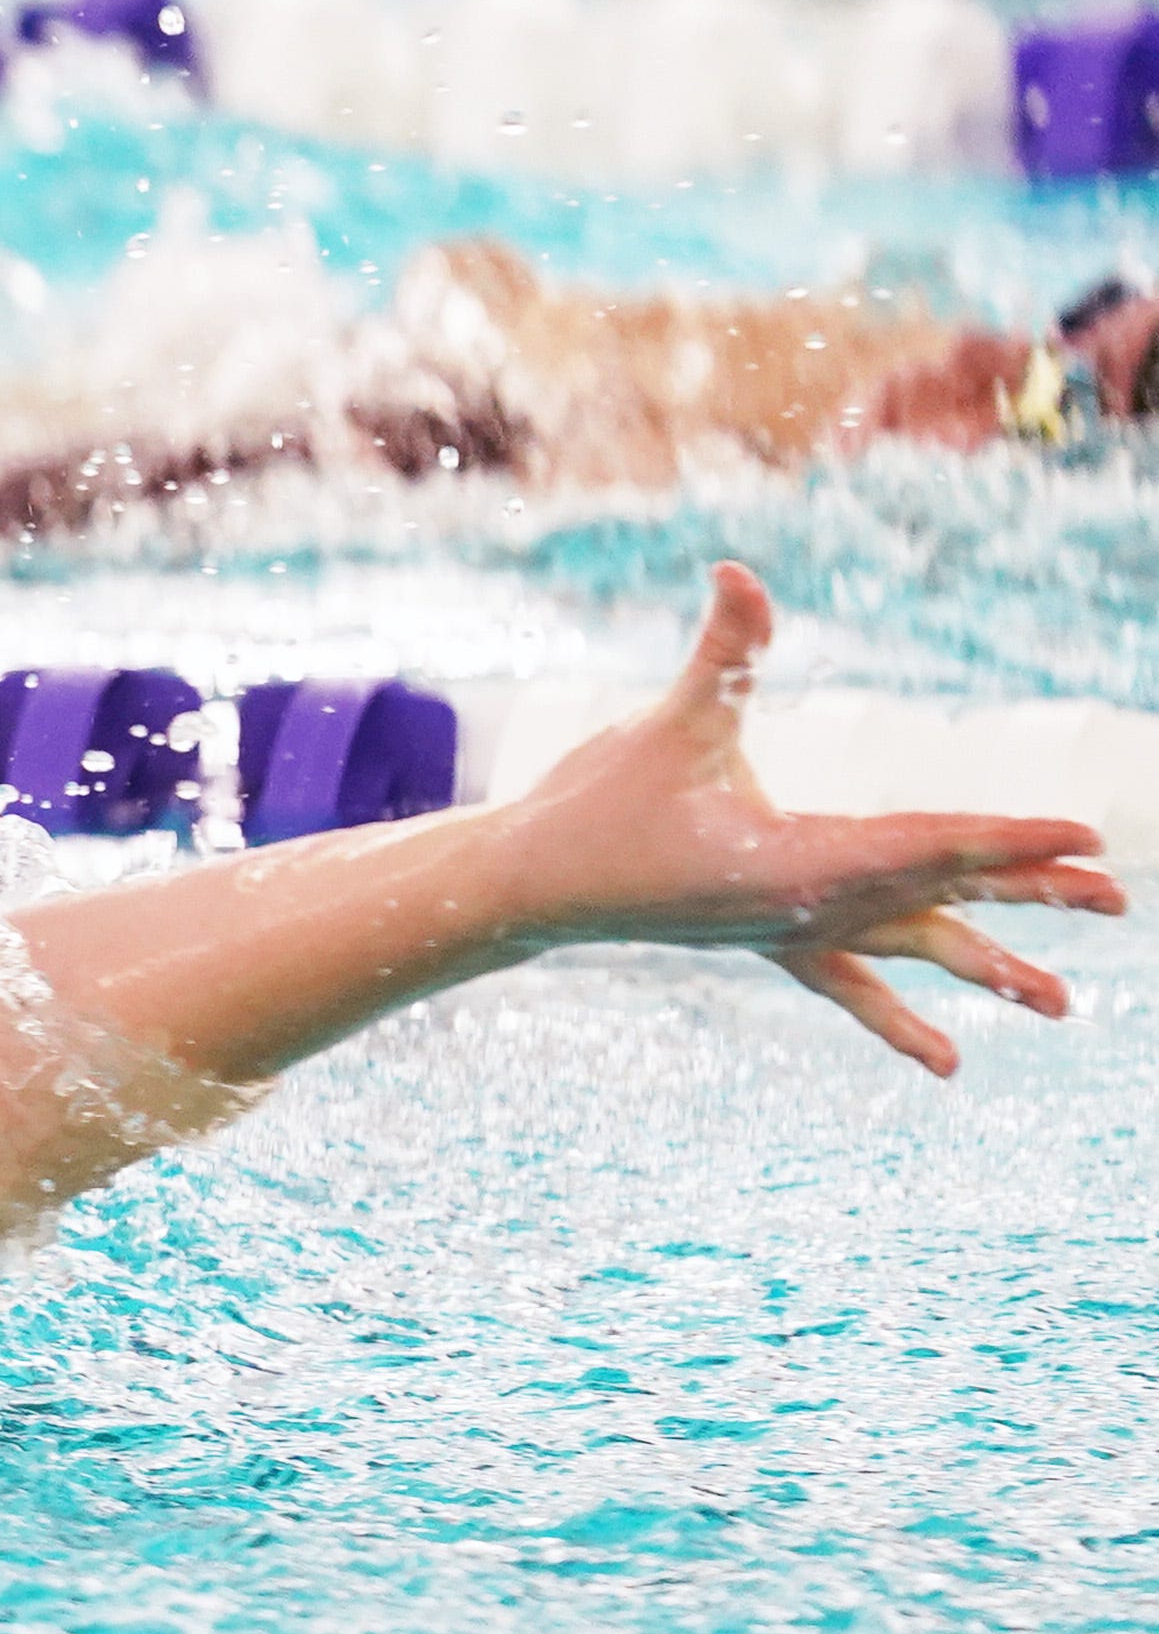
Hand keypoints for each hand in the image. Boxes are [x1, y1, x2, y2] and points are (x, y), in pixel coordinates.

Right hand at [500, 562, 1126, 1073]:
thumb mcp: (670, 721)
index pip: (929, 845)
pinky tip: (947, 1060)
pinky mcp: (767, 937)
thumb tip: (737, 573)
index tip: (1086, 836)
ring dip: (988, 968)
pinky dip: (900, 1014)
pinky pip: (850, 981)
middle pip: (942, 898)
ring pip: (910, 947)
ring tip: (1065, 1003)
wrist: (532, 887)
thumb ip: (720, 652)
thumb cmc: (598, 803)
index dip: (1013, 839)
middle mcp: (808, 907)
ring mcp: (789, 929)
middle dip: (1030, 895)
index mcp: (799, 862)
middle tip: (1116, 897)